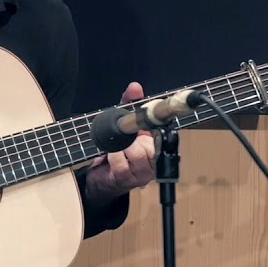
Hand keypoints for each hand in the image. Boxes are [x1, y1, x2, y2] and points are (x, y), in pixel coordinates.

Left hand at [85, 81, 156, 201]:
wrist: (101, 174)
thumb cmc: (117, 147)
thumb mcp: (122, 122)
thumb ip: (130, 104)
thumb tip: (135, 87)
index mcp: (158, 144)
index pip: (166, 133)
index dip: (160, 126)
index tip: (156, 122)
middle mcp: (155, 159)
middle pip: (152, 143)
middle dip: (135, 137)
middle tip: (127, 138)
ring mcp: (143, 172)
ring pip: (136, 152)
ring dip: (122, 147)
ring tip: (117, 148)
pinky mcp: (128, 179)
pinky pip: (121, 162)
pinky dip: (113, 156)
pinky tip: (110, 156)